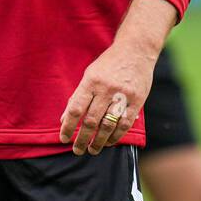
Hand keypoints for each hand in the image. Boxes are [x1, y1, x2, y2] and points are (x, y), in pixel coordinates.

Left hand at [58, 37, 158, 155]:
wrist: (136, 50)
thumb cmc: (109, 64)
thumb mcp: (89, 74)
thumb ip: (77, 96)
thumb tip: (65, 119)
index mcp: (91, 81)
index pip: (76, 109)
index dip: (68, 126)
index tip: (64, 138)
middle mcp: (106, 89)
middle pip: (91, 121)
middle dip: (82, 139)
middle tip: (77, 150)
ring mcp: (123, 95)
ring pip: (108, 125)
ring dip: (99, 142)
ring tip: (92, 150)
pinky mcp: (137, 100)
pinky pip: (125, 124)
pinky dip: (115, 136)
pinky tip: (109, 142)